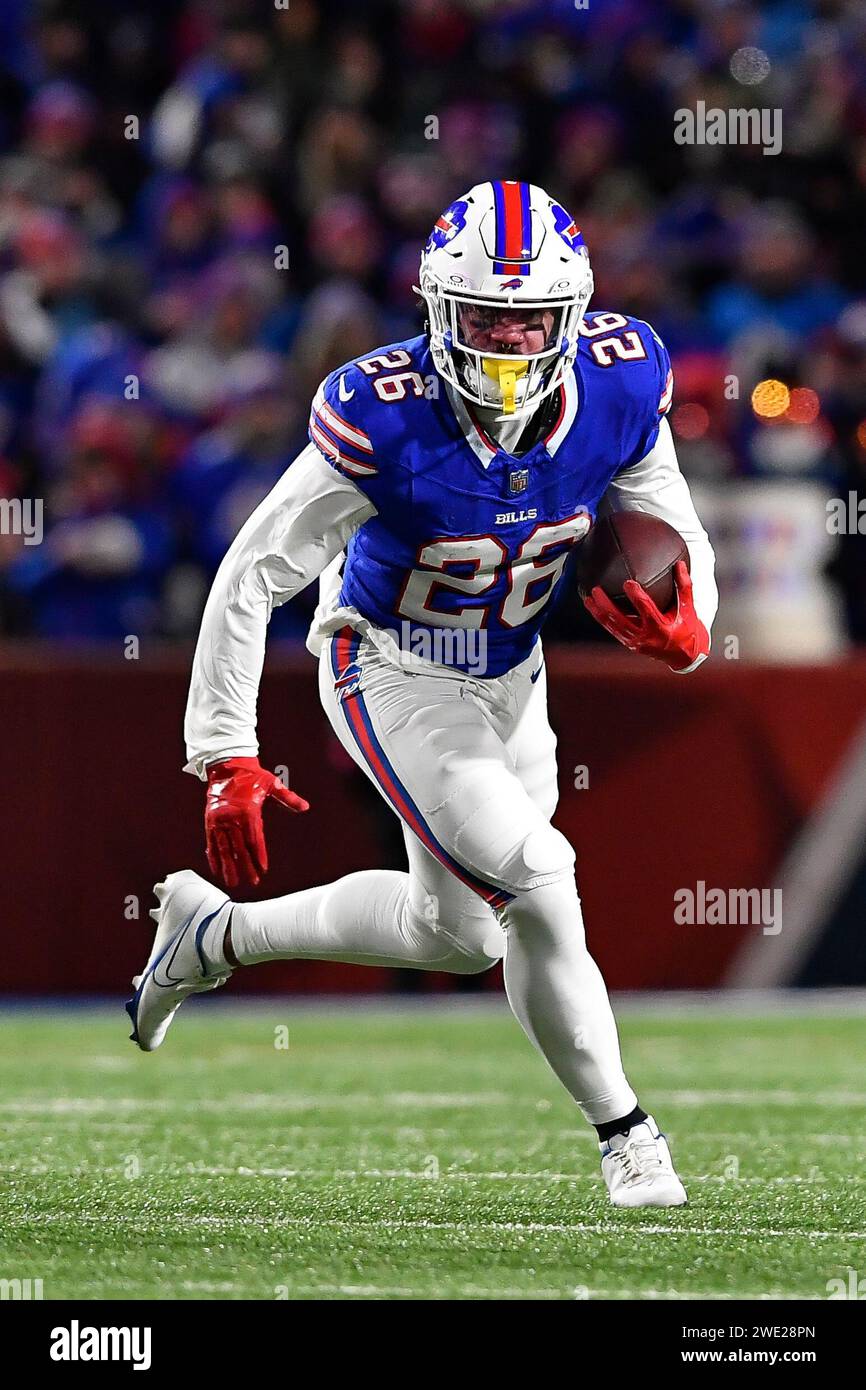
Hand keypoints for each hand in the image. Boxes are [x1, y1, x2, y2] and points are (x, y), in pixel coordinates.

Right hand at [205, 757, 308, 889]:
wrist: (227, 766)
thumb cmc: (252, 776)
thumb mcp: (272, 784)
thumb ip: (288, 798)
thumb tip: (305, 806)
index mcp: (248, 811)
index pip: (255, 839)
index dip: (259, 855)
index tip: (263, 870)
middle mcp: (231, 818)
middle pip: (240, 847)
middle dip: (246, 866)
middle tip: (253, 882)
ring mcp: (219, 820)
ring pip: (224, 848)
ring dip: (228, 867)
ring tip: (232, 882)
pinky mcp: (210, 821)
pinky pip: (211, 842)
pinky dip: (213, 857)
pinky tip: (216, 870)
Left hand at [583, 560, 708, 671]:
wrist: (684, 656)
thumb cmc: (687, 631)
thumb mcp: (688, 609)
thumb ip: (684, 587)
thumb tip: (679, 565)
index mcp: (660, 628)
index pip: (646, 610)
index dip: (636, 596)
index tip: (628, 583)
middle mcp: (645, 637)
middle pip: (621, 620)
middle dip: (606, 605)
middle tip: (596, 590)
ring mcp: (636, 642)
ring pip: (613, 627)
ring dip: (599, 613)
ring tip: (588, 599)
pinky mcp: (630, 644)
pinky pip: (613, 631)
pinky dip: (603, 620)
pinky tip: (595, 610)